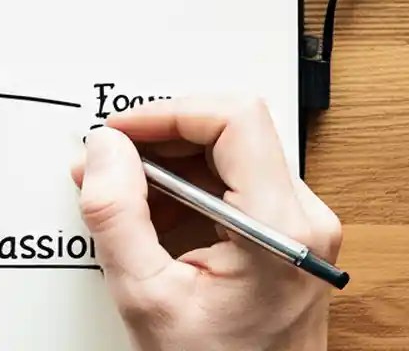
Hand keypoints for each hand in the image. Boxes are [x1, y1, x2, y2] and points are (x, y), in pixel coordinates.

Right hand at [72, 98, 341, 350]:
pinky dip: (185, 188)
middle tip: (109, 160)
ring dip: (168, 164)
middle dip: (159, 138)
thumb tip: (104, 149)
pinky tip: (151, 216)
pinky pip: (233, 183)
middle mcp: (304, 219)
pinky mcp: (287, 234)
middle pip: (230, 130)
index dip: (168, 112)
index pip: (234, 119)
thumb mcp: (146, 296)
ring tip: (124, 196)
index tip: (122, 129)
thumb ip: (117, 214)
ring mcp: (300, 226)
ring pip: (228, 153)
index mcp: (281, 228)